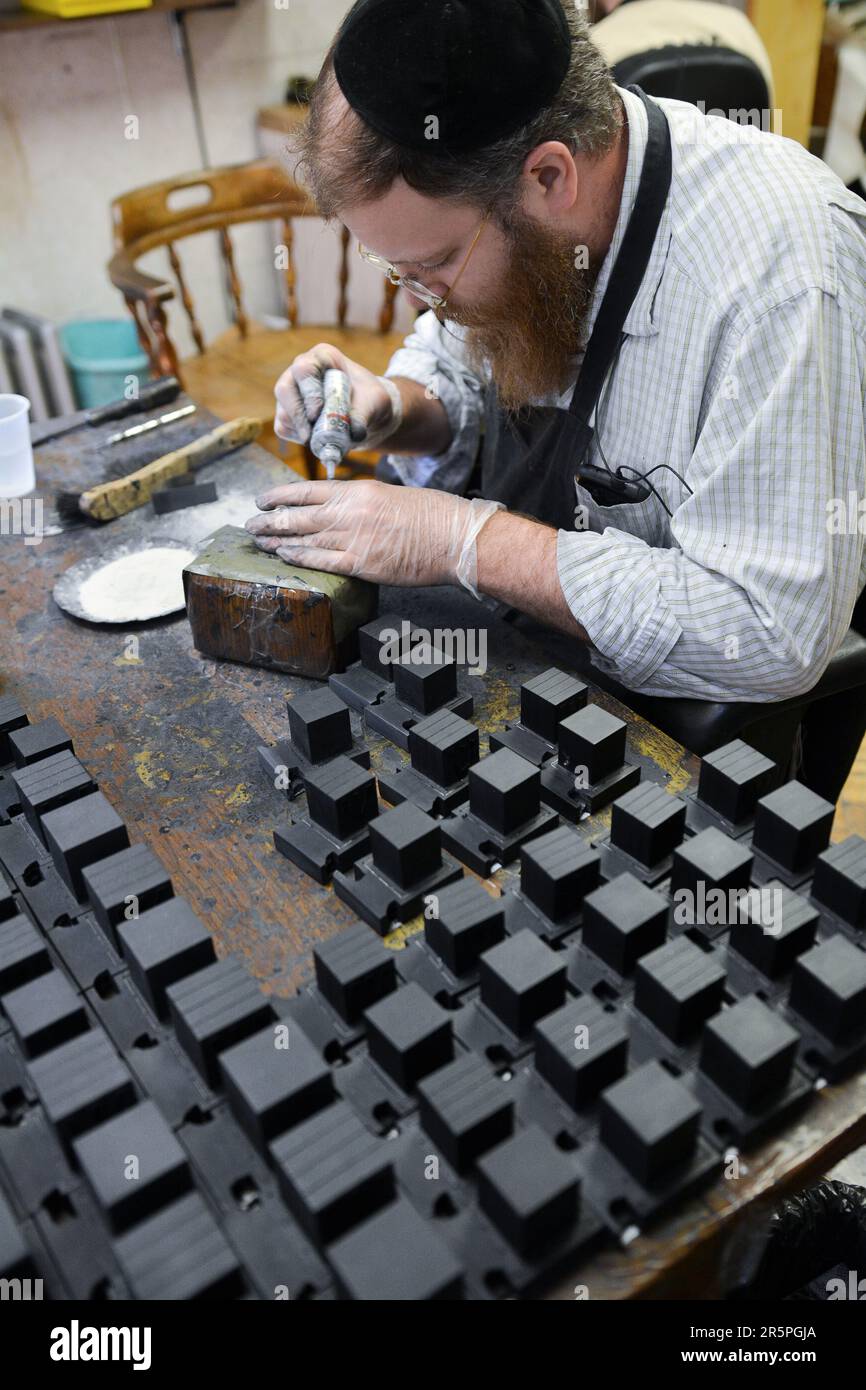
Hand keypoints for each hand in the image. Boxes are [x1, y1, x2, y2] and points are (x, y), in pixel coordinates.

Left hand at [245, 479, 502, 589]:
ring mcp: (353, 538)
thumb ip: (361, 501)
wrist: (453, 537)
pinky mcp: (361, 563)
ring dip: (277, 540)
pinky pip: (321, 560)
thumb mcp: (391, 495)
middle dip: (270, 520)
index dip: (280, 496)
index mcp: (358, 491)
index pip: (307, 490)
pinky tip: (284, 556)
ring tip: (259, 541)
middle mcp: (350, 512)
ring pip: (304, 538)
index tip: (263, 500)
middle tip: (249, 524)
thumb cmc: (431, 515)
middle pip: (298, 514)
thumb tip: (340, 507)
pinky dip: (299, 558)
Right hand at [273, 344, 396, 447]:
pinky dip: (298, 438)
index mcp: (322, 357)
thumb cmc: (371, 400)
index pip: (304, 369)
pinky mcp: (288, 414)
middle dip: (298, 415)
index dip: (309, 392)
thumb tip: (354, 432)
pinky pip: (283, 428)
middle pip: (285, 389)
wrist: (370, 415)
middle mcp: (301, 372)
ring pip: (283, 412)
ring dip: (301, 431)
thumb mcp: (375, 402)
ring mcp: (291, 393)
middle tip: (313, 435)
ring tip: (324, 439)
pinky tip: (318, 440)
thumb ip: (364, 412)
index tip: (318, 412)